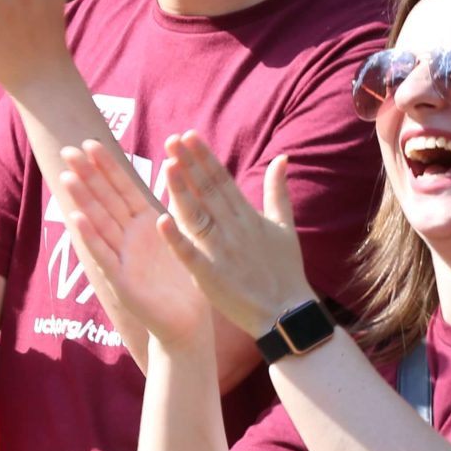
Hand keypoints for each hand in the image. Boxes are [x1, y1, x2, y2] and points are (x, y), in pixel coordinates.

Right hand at [57, 140, 209, 349]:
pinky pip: (103, 256)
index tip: (90, 142)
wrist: (187, 325)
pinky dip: (89, 237)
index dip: (108, 167)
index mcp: (144, 225)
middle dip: (88, 176)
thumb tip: (177, 170)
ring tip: (67, 178)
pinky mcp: (120, 282)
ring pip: (98, 223)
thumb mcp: (183, 238)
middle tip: (68, 150)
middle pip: (105, 201)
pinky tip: (76, 219)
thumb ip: (176, 207)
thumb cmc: (184, 283)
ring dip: (82, 201)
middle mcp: (128, 238)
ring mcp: (121, 259)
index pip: (123, 189)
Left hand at [156, 135, 313, 339]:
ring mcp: (222, 251)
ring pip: (198, 216)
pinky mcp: (211, 274)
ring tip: (166, 166)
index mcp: (247, 217)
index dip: (204, 158)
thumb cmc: (284, 270)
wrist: (288, 315)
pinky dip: (177, 239)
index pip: (222, 181)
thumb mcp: (284, 227)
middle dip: (190, 165)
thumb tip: (283, 158)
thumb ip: (277, 192)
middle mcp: (233, 229)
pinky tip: (162, 220)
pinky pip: (191, 254)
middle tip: (171, 140)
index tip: (187, 135)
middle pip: (208, 192)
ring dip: (182, 191)